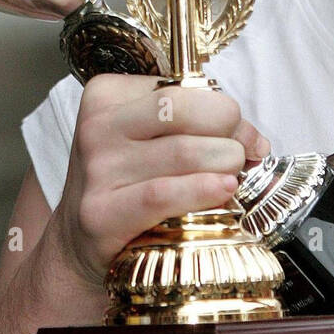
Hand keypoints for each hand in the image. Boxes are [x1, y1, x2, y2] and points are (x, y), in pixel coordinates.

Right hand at [46, 75, 269, 289]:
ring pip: (184, 152)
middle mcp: (98, 127)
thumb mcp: (154, 141)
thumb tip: (254, 140)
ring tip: (231, 179)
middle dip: (228, 132)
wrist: (79, 244)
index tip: (241, 134)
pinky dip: (202, 191)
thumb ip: (202, 127)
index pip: (182, 88)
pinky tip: (222, 191)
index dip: (224, 109)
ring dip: (225, 166)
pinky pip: (163, 194)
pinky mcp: (100, 214)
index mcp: (108, 95)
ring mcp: (97, 171)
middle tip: (238, 157)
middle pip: (185, 111)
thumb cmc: (129, 184)